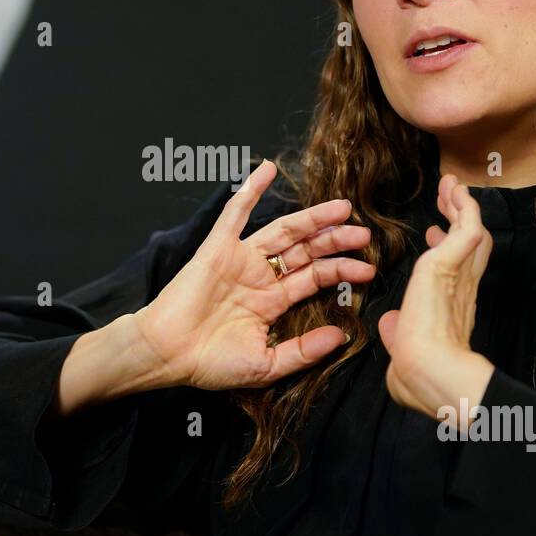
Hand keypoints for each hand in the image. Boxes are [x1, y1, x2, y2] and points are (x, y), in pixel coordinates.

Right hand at [134, 159, 375, 390]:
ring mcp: (240, 260)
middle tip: (364, 235)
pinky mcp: (217, 249)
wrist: (167, 355)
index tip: (369, 269)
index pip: (314, 278)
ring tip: (341, 208)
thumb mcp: (267, 366)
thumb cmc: (211, 364)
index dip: (342, 271)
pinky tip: (266, 169)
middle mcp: (260, 277)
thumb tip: (340, 336)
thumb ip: (302, 351)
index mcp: (272, 302)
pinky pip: (235, 214)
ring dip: (311, 219)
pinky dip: (250, 190)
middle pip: (306, 251)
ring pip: (283, 231)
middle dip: (335, 241)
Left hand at [379, 174, 495, 423]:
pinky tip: (455, 190)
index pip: (457, 272)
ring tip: (451, 185)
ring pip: (470, 230)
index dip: (449, 251)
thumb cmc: (417, 377)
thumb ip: (397, 333)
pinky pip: (467, 226)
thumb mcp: (402, 350)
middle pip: (470, 245)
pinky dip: (464, 206)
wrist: (428, 375)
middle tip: (450, 199)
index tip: (435, 236)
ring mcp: (459, 275)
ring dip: (461, 206)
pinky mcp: (450, 263)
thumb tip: (389, 323)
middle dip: (460, 220)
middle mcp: (462, 289)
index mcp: (452, 310)